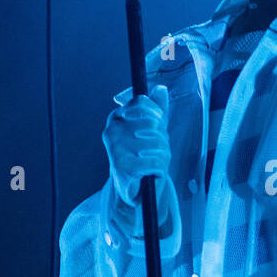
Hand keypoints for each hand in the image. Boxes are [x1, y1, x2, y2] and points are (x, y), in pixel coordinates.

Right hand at [102, 85, 170, 206]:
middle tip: (157, 149)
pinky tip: (153, 173)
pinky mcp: (123, 167)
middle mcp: (112, 131)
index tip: (159, 121)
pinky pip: (156, 161)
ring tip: (155, 162)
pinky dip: (161, 169)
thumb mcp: (149, 130)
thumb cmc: (141, 155)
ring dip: (164, 155)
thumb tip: (161, 88)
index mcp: (116, 118)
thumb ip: (155, 108)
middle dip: (163, 138)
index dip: (156, 112)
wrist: (132, 187)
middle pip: (153, 124)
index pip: (140, 102)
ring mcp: (116, 149)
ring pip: (157, 143)